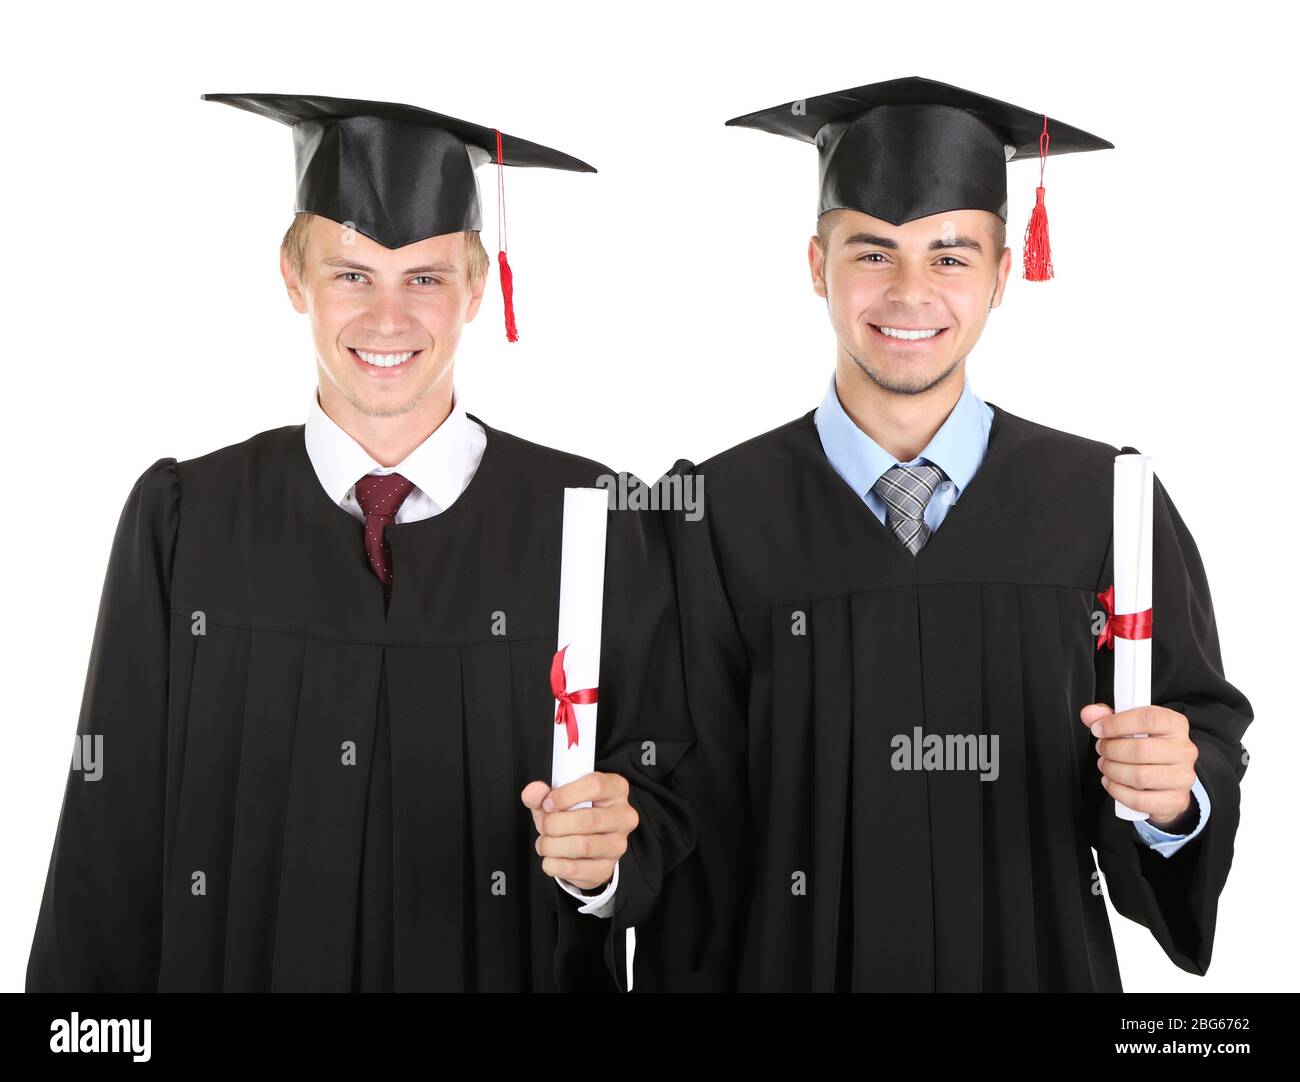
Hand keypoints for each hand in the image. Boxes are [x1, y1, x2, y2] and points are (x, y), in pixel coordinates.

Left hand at [520, 772, 638, 890]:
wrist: (583, 847)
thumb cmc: (574, 815)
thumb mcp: (557, 798)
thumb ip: (541, 793)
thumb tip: (535, 792)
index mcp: (616, 789)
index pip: (596, 786)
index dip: (567, 795)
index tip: (548, 803)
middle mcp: (623, 816)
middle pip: (588, 819)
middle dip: (555, 823)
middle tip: (544, 825)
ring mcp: (618, 844)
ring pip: (582, 846)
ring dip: (553, 845)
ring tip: (544, 843)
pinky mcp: (606, 868)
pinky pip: (577, 869)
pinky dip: (555, 864)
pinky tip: (551, 858)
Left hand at [1080, 703, 1198, 829]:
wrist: (1167, 778)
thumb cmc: (1147, 746)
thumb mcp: (1129, 725)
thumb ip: (1107, 716)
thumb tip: (1090, 714)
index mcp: (1174, 724)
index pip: (1148, 718)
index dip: (1117, 723)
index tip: (1098, 729)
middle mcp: (1184, 750)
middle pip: (1141, 750)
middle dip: (1111, 750)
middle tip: (1102, 750)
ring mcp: (1183, 777)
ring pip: (1140, 776)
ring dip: (1113, 771)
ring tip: (1106, 765)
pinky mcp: (1175, 800)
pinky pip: (1139, 800)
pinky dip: (1118, 791)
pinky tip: (1112, 782)